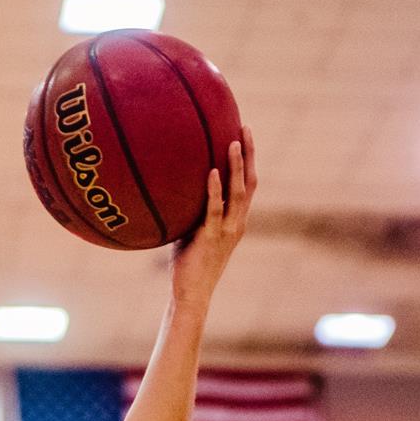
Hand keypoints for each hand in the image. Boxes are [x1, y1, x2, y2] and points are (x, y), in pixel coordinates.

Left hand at [170, 128, 255, 304]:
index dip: (248, 160)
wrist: (191, 293)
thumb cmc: (187, 263)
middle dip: (249, 154)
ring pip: (238, 192)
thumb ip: (190, 209)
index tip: (243, 135)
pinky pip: (215, 209)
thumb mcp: (190, 230)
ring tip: (232, 141)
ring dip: (237, 165)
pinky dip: (215, 190)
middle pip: (249, 182)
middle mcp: (237, 222)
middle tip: (244, 127)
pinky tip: (212, 171)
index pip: (247, 185)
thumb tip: (171, 186)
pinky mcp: (212, 237)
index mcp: (236, 220)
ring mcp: (228, 230)